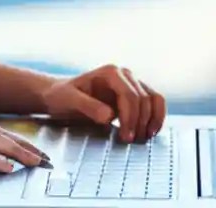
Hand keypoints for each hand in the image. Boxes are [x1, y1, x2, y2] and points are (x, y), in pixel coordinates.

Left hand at [39, 64, 166, 143]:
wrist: (60, 96)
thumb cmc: (62, 96)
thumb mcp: (69, 100)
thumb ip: (88, 106)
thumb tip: (110, 116)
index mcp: (111, 73)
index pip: (130, 95)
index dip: (131, 117)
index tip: (126, 137)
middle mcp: (125, 75)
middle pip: (144, 99)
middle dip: (140, 122)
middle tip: (130, 142)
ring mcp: (131, 84)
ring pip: (154, 100)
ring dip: (152, 120)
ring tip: (142, 139)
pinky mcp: (134, 96)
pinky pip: (154, 104)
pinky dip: (155, 118)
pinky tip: (148, 133)